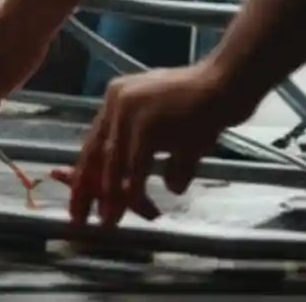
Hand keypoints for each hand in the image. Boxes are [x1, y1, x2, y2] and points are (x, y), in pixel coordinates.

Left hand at [63, 63, 256, 227]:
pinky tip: (141, 209)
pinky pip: (136, 169)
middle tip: (78, 217)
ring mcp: (132, 113)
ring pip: (114, 164)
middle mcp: (117, 103)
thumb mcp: (164, 124)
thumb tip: (143, 187)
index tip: (74, 196)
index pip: (93, 141)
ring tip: (109, 221)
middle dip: (85, 189)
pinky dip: (135, 192)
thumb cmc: (203, 107)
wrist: (230, 83)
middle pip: (95, 153)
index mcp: (116, 99)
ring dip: (112, 197)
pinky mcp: (150, 127)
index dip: (82, 171)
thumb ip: (146, 150)